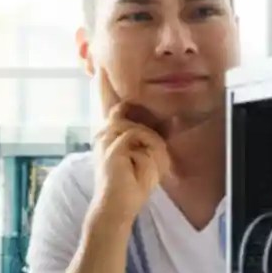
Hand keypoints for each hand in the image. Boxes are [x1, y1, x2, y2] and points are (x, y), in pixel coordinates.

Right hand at [90, 71, 170, 221]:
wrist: (116, 208)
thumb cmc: (130, 184)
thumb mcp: (145, 155)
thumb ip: (151, 137)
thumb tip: (170, 118)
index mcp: (108, 134)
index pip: (108, 103)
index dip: (103, 83)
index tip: (101, 64)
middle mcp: (103, 133)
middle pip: (126, 111)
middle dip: (142, 125)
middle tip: (148, 141)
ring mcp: (105, 140)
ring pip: (139, 127)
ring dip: (151, 145)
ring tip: (151, 166)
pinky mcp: (112, 149)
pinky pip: (140, 137)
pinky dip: (149, 152)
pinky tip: (146, 167)